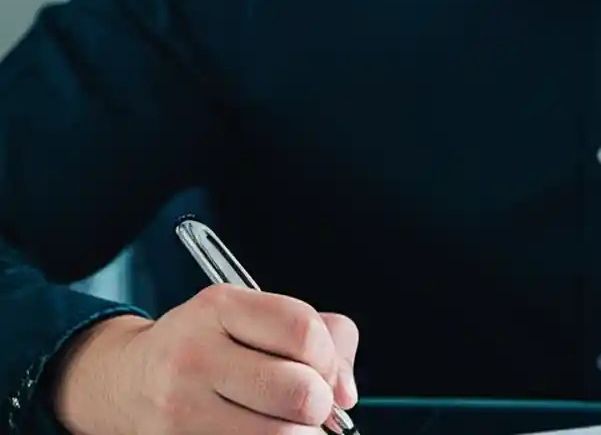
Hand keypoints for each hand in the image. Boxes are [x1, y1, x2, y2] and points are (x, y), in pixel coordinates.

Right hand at [52, 284, 359, 434]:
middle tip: (309, 405)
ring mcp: (179, 409)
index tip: (326, 373)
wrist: (126, 382)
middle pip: (299, 391)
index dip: (330, 359)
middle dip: (319, 404)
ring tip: (286, 423)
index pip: (303, 331)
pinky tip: (258, 431)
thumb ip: (322, 337)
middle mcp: (193, 355)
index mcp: (219, 308)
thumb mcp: (256, 319)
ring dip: (299, 434)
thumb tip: (345, 393)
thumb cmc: (213, 347)